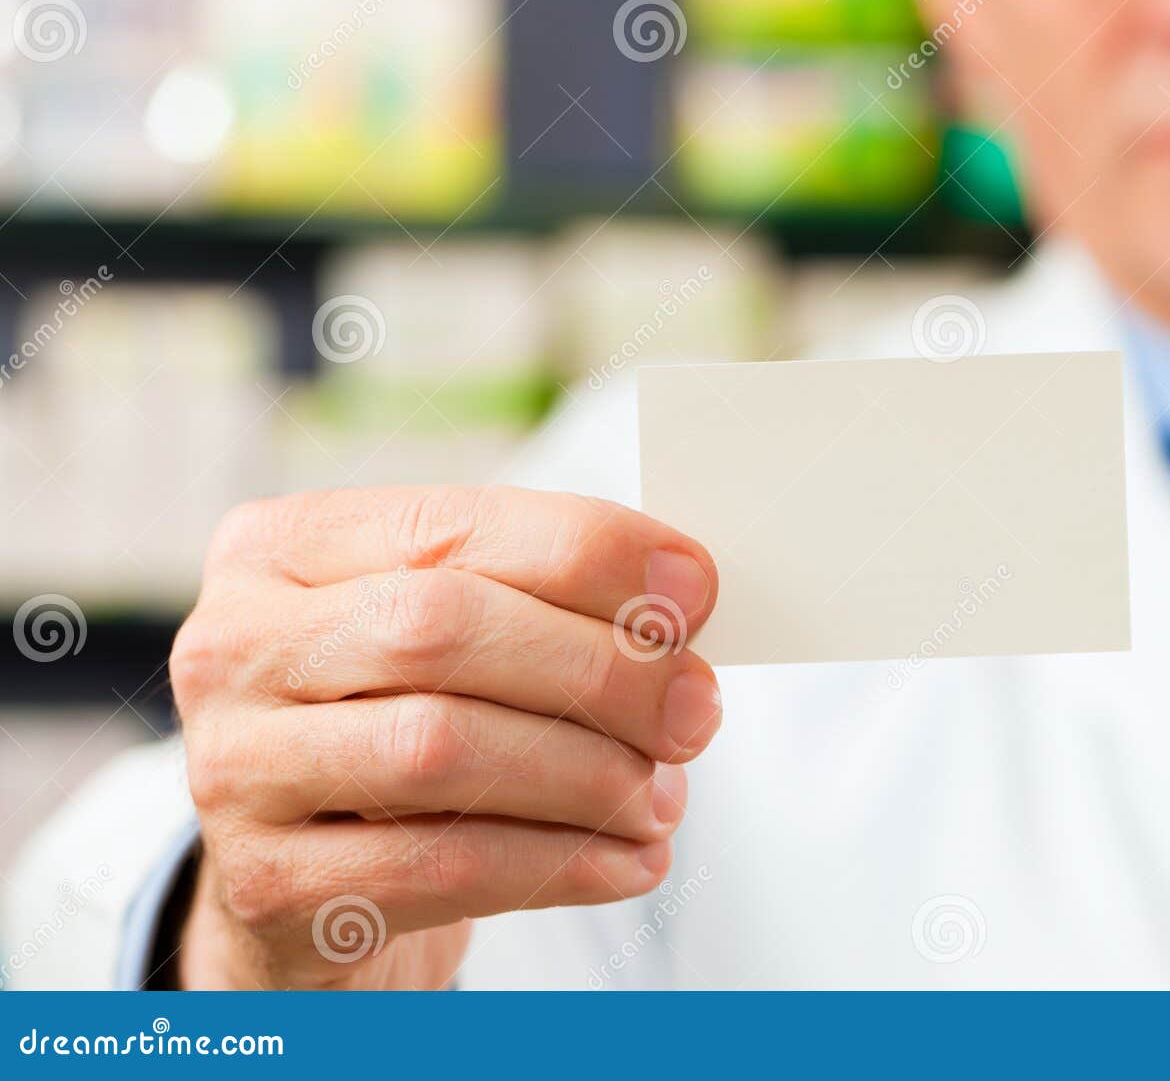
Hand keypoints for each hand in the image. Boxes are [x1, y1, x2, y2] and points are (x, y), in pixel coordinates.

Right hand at [166, 486, 720, 989]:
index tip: (694, 591)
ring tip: (662, 795)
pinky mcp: (266, 884)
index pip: (453, 526)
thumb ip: (539, 597)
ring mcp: (234, 768)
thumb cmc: (399, 723)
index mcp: (282, 546)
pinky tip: (629, 861)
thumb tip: (679, 597)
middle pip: (441, 629)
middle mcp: (234, 644)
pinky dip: (561, 863)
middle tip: (694, 711)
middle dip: (597, 668)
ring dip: (586, 774)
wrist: (311, 877)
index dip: (590, 553)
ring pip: (439, 748)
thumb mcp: (446, 636)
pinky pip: (439, 867)